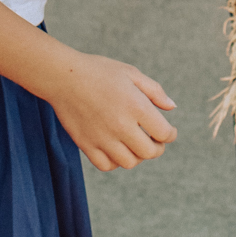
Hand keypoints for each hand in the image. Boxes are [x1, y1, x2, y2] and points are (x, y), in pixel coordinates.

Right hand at [45, 50, 177, 171]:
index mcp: (136, 106)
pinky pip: (107, 165)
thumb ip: (154, 91)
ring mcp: (103, 138)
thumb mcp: (130, 73)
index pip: (164, 133)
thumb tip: (172, 107)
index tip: (169, 131)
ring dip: (137, 156)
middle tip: (154, 140)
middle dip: (157, 148)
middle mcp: (121, 125)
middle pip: (149, 152)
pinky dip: (115, 161)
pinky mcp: (87, 145)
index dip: (170, 134)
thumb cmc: (99, 71)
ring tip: (135, 144)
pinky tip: (116, 149)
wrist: (63, 76)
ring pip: (129, 162)